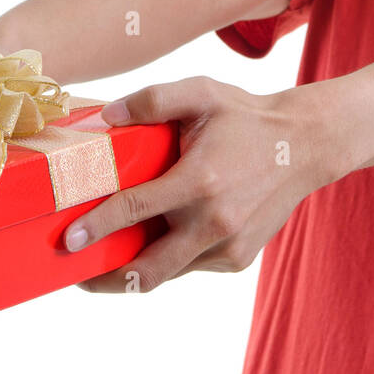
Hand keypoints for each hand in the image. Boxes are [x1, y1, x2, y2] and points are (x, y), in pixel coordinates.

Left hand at [66, 76, 343, 292]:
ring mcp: (228, 245)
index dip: (97, 227)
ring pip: (168, 272)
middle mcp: (215, 221)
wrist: (305, 145)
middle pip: (147, 270)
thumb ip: (153, 100)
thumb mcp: (202, 93)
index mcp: (201, 180)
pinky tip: (158, 239)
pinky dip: (170, 257)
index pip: (135, 210)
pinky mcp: (238, 258)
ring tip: (106, 261)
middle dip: (106, 279)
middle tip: (77, 273)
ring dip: (135, 271)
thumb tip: (105, 116)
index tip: (67, 241)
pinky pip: (191, 265)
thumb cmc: (247, 117)